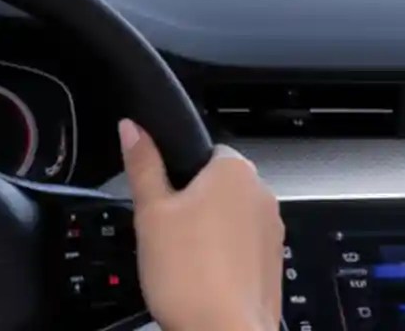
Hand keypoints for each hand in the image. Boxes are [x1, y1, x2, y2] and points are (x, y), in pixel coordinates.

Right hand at [119, 119, 283, 330]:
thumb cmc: (188, 274)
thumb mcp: (150, 211)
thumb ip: (142, 164)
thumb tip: (132, 127)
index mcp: (234, 170)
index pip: (204, 150)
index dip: (176, 172)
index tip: (160, 196)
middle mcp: (262, 194)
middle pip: (216, 185)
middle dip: (191, 203)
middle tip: (165, 230)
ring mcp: (272, 231)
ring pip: (228, 217)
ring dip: (207, 230)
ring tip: (182, 258)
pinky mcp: (272, 262)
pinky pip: (241, 247)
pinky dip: (222, 256)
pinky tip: (201, 276)